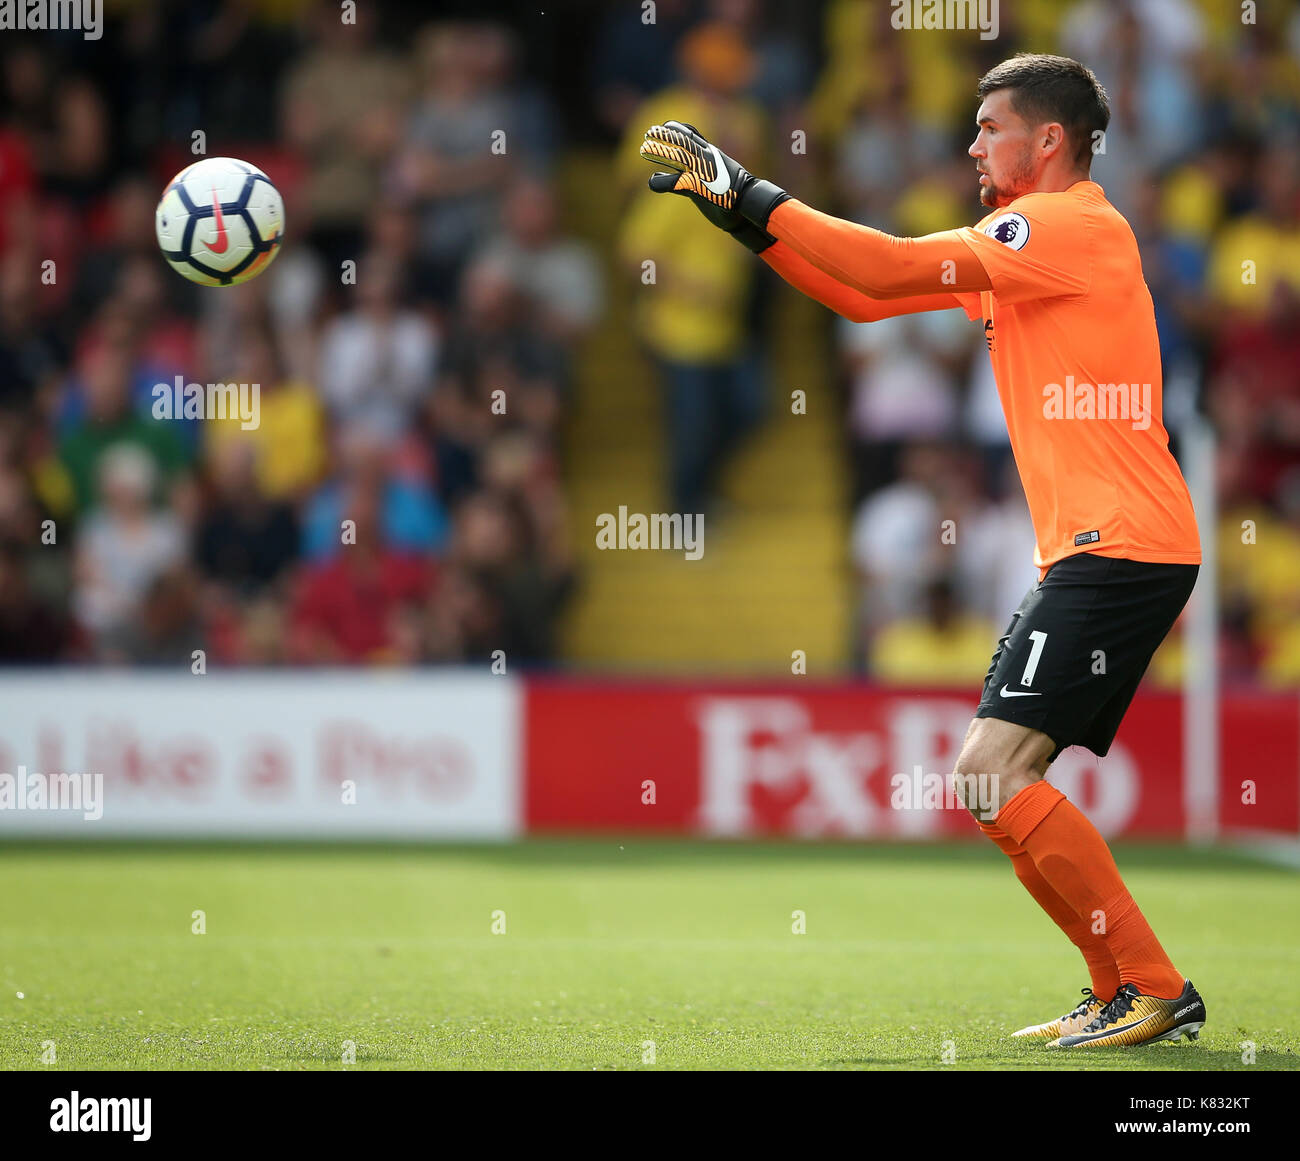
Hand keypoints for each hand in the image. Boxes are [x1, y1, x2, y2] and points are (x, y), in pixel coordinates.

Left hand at [639, 120, 788, 251]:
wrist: (749, 202)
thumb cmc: (733, 192)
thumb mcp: (721, 175)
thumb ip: (707, 169)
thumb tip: (695, 171)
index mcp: (711, 153)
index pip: (692, 134)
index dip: (676, 129)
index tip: (664, 126)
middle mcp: (706, 159)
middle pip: (681, 141)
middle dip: (664, 135)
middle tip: (648, 132)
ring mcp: (702, 172)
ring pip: (677, 156)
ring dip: (659, 151)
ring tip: (644, 148)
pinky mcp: (698, 188)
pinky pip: (676, 183)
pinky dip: (663, 182)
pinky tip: (653, 182)